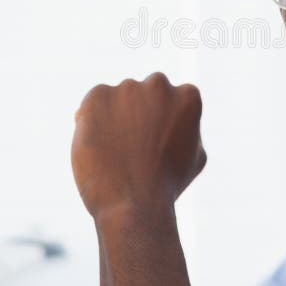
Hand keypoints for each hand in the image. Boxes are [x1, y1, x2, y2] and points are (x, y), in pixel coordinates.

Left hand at [71, 72, 206, 218]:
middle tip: (131, 147)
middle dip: (137, 113)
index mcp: (188, 96)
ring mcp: (128, 88)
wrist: (134, 202)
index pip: (171, 100)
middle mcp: (159, 84)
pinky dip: (91, 121)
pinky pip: (93, 104)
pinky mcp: (98, 96)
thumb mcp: (194, 156)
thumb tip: (180, 123)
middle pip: (144, 94)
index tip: (153, 144)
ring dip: (113, 118)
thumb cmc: (167, 186)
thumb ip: (189, 131)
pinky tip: (98, 146)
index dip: (160, 123)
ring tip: (114, 152)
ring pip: (117, 100)